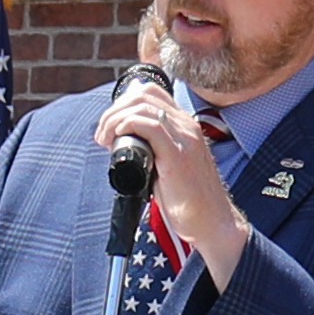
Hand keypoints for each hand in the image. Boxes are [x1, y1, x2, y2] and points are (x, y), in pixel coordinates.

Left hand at [92, 81, 248, 283]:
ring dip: (114, 119)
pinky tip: (116, 141)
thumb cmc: (187, 199)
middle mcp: (186, 125)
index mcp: (184, 125)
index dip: (123, 104)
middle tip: (102, 135)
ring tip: (104, 141)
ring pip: (142, 106)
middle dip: (114, 110)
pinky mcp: (178, 154)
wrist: (212, 221)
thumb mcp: (167, 165)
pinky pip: (149, 126)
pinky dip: (126, 127)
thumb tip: (121, 144)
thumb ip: (152, 149)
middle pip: (143, 94)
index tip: (109, 128)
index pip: (151, 93)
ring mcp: (184, 137)